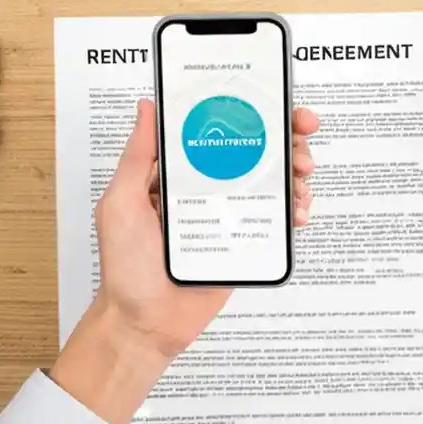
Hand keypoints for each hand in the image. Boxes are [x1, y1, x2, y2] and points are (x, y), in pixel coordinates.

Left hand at [51, 99, 319, 423]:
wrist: (144, 323)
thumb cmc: (124, 267)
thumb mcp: (120, 202)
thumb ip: (137, 156)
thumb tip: (147, 108)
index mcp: (176, 173)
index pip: (216, 129)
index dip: (246, 111)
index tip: (271, 100)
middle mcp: (206, 189)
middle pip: (255, 150)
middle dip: (286, 135)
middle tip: (302, 132)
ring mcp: (229, 215)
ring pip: (273, 181)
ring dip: (295, 170)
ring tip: (301, 175)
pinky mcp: (245, 242)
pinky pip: (277, 220)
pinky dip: (295, 210)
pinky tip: (298, 211)